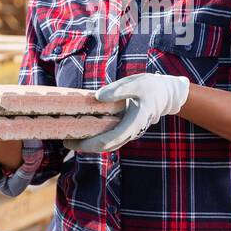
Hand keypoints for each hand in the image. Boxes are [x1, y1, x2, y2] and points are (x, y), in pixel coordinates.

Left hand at [64, 73, 190, 152]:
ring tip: (71, 138)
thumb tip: (98, 97)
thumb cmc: (151, 87)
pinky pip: (109, 138)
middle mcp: (131, 132)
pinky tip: (84, 132)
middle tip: (65, 141)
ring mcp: (129, 133)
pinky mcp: (126, 129)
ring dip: (89, 145)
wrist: (165, 94)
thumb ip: (118, 90)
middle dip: (84, 146)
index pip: (108, 140)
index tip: (72, 140)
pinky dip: (96, 138)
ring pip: (107, 145)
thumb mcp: (136, 83)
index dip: (88, 143)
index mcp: (133, 124)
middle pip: (105, 147)